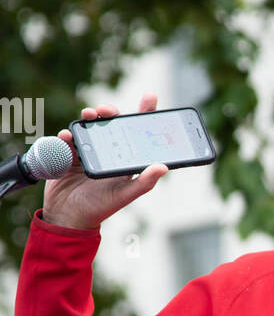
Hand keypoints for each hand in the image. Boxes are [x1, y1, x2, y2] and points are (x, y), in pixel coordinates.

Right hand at [42, 93, 168, 229]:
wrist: (69, 218)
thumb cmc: (100, 208)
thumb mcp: (125, 195)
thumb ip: (144, 182)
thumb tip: (164, 167)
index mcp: (123, 159)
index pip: (136, 132)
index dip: (143, 113)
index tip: (150, 97)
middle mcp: (106, 151)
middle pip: (109, 123)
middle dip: (109, 111)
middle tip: (108, 111)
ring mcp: (86, 151)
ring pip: (88, 126)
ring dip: (88, 117)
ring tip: (89, 115)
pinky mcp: (67, 154)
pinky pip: (67, 139)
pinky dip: (67, 135)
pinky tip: (67, 136)